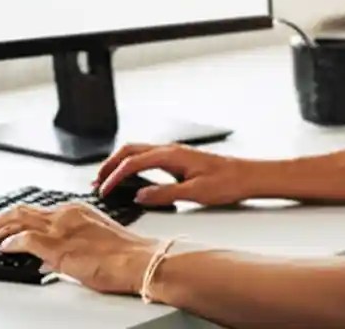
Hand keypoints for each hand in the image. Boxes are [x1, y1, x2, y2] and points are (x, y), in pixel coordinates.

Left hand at [0, 202, 159, 294]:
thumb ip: (70, 241)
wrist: (140, 261)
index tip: (3, 228)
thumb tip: (51, 255)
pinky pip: (24, 240)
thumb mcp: (93, 239)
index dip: (14, 219)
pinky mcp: (59, 247)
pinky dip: (9, 243)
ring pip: (17, 221)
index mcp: (75, 210)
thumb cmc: (126, 255)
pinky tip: (2, 249)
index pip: (35, 210)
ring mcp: (60, 229)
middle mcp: (65, 214)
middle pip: (20, 211)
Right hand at [95, 143, 256, 206]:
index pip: (133, 163)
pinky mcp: (178, 159)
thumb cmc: (227, 182)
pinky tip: (131, 177)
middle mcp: (170, 150)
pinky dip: (133, 164)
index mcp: (171, 155)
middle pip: (130, 150)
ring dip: (120, 163)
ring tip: (108, 178)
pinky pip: (147, 157)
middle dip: (110, 164)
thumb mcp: (194, 193)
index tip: (104, 190)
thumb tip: (140, 195)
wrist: (247, 176)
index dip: (114, 176)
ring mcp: (173, 153)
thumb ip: (165, 194)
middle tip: (97, 181)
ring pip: (138, 151)